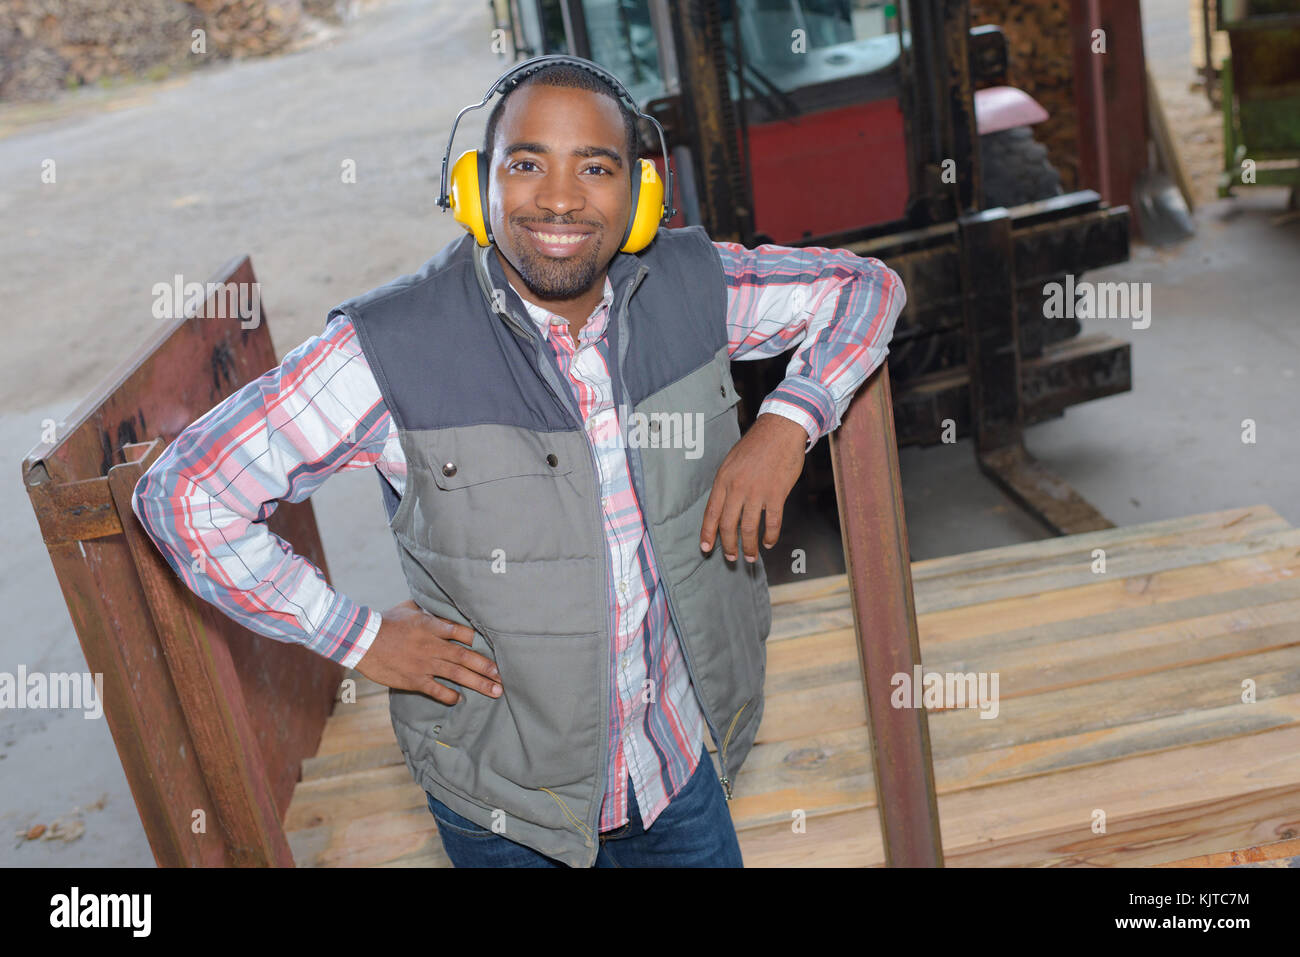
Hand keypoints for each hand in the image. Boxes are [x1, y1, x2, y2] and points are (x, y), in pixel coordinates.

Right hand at [355, 599, 501, 704]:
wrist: (362, 640)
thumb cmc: (385, 621)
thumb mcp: (409, 607)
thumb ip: (427, 607)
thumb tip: (438, 601)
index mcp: (433, 626)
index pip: (464, 633)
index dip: (479, 641)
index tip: (494, 648)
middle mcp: (433, 646)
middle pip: (467, 657)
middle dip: (488, 667)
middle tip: (504, 676)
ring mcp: (425, 664)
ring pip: (458, 675)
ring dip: (479, 683)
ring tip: (495, 690)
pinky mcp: (414, 680)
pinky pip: (437, 690)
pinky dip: (450, 695)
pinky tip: (459, 699)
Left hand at [699, 412, 807, 562]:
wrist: (780, 430)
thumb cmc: (756, 444)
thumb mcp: (731, 461)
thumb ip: (727, 484)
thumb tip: (724, 506)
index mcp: (724, 479)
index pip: (711, 512)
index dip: (708, 533)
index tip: (706, 548)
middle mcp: (737, 488)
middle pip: (728, 524)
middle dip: (728, 545)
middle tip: (731, 558)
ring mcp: (757, 491)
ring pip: (749, 528)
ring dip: (749, 546)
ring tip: (749, 557)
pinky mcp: (777, 493)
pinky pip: (772, 522)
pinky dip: (770, 536)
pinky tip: (768, 542)